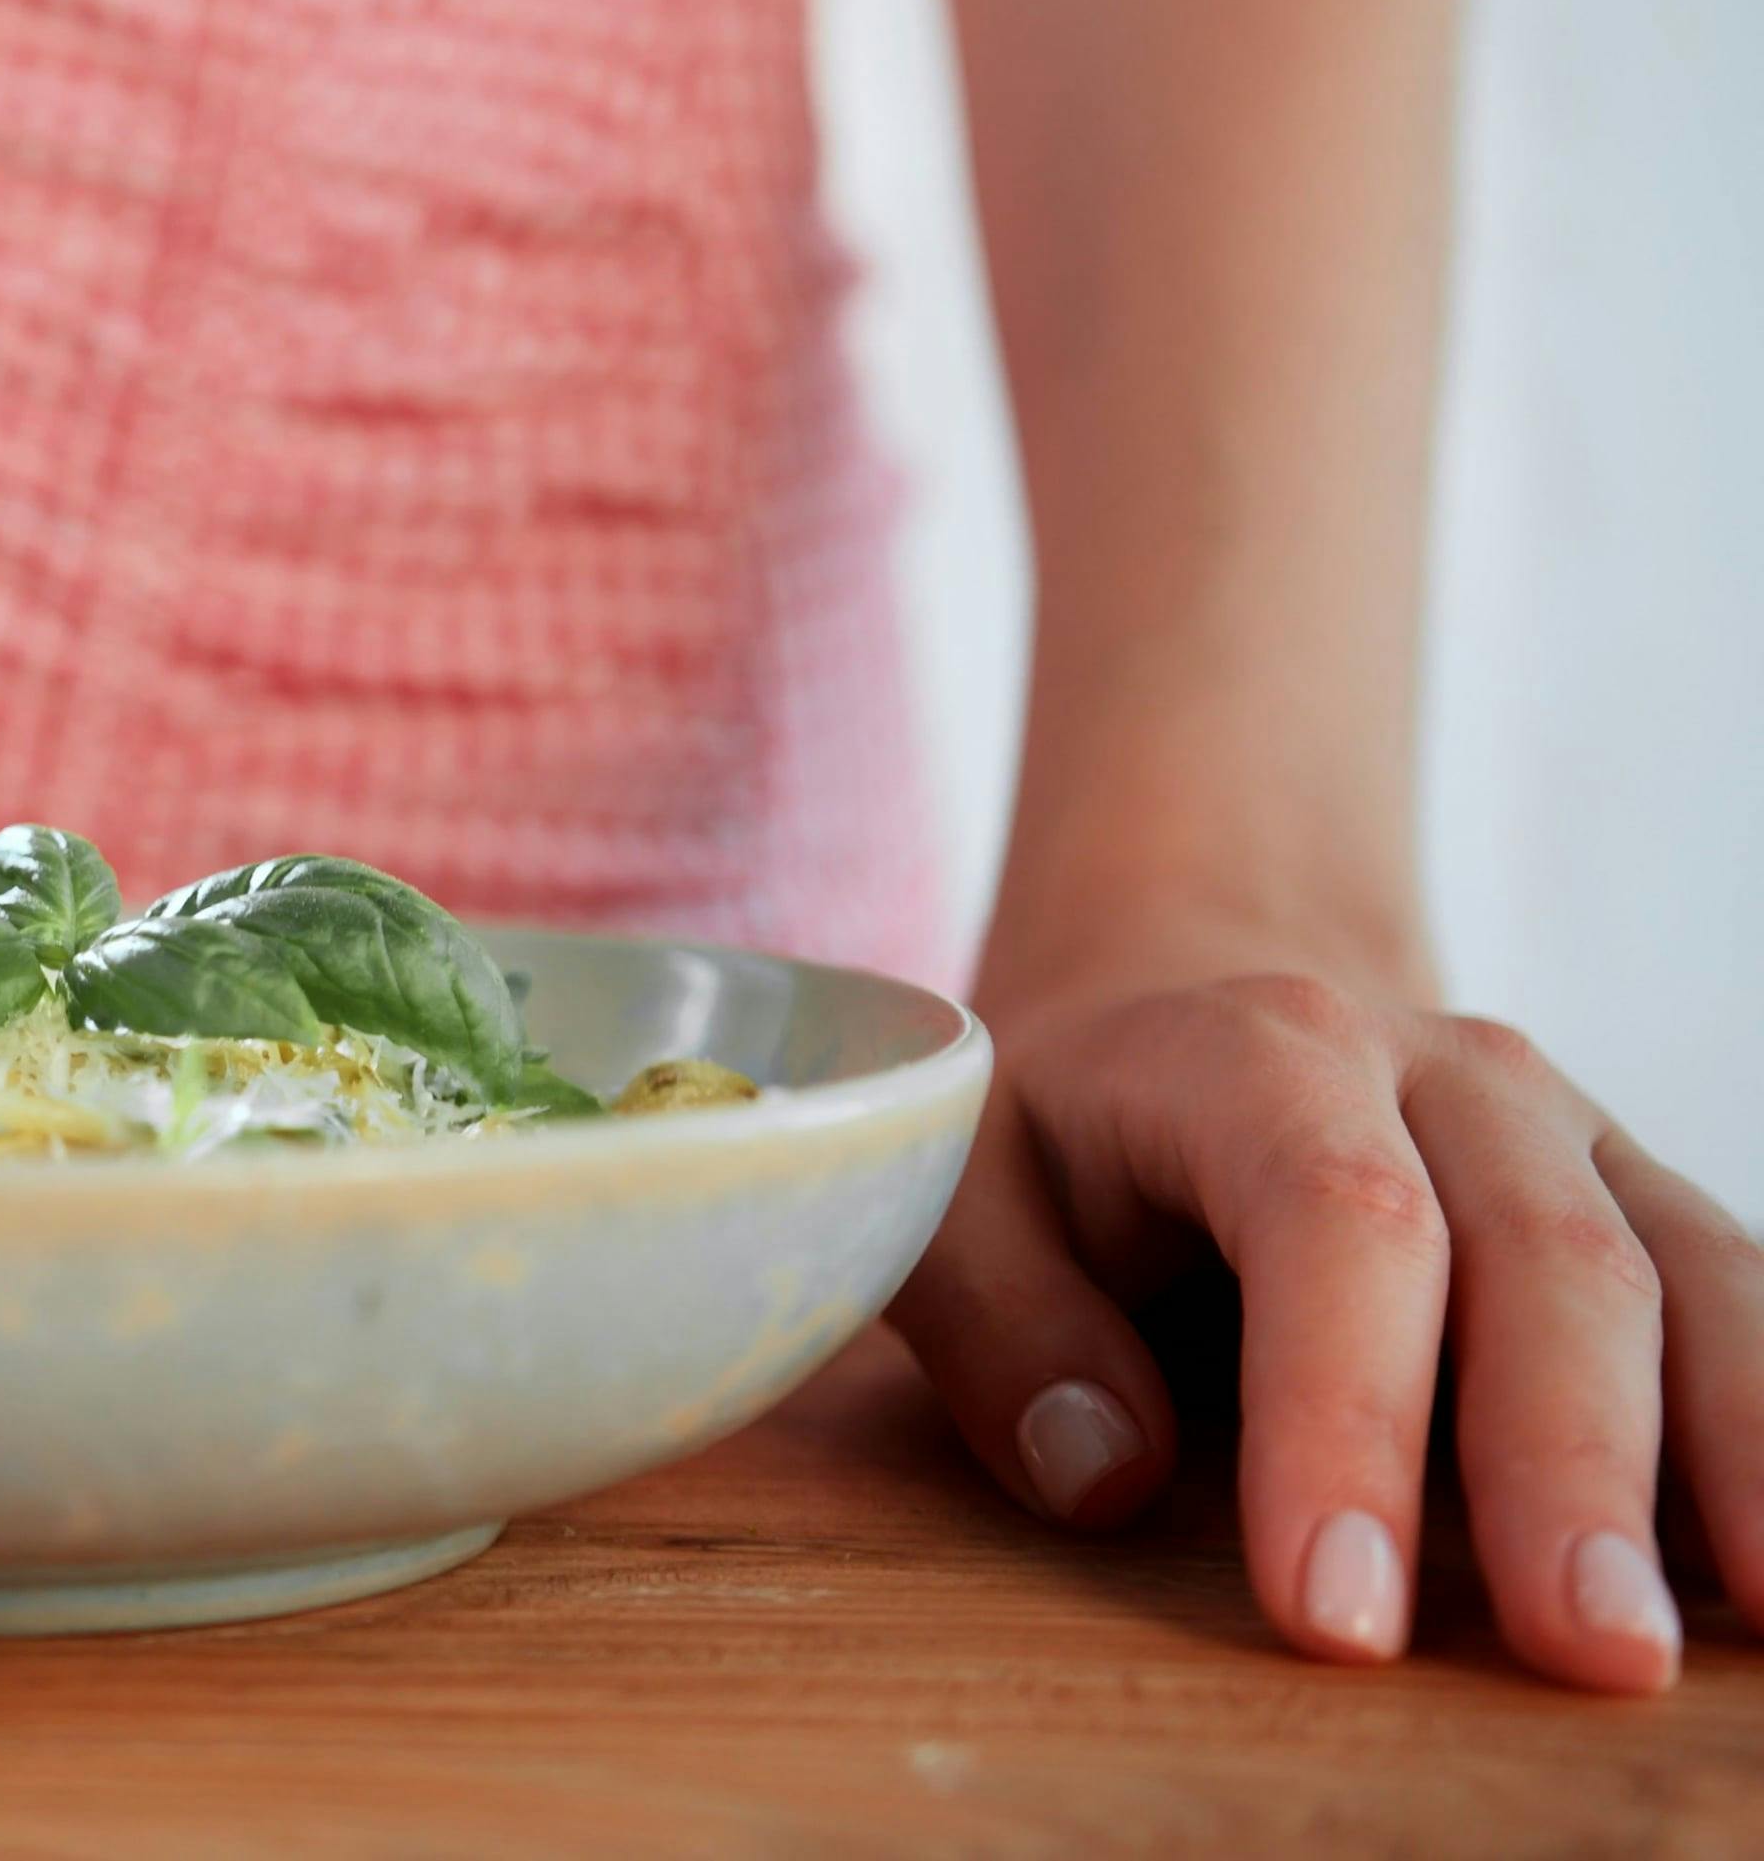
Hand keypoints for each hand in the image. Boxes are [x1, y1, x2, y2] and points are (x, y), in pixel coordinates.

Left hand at [887, 963, 1759, 1693]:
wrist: (1190, 978)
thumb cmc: (1058, 1125)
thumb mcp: (952, 1183)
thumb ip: (993, 1317)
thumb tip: (1099, 1473)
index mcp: (1263, 1052)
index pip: (1335, 1226)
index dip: (1345, 1418)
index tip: (1339, 1610)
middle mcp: (1453, 1077)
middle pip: (1544, 1263)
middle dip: (1570, 1470)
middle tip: (1587, 1657)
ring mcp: (1574, 1134)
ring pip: (1687, 1278)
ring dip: (1733, 1457)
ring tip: (1759, 1626)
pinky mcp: (1644, 1201)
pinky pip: (1742, 1301)